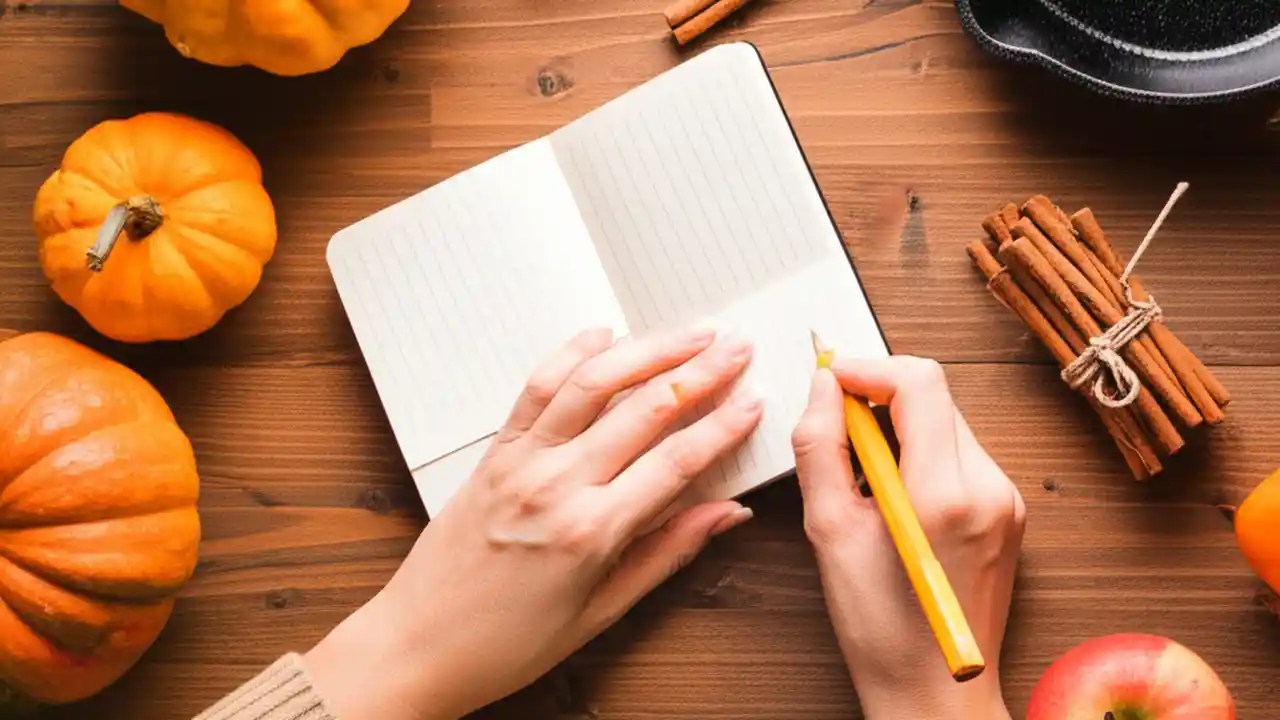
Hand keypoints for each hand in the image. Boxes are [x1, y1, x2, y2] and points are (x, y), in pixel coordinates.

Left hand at [306, 325, 761, 719]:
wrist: (416, 645)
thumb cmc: (504, 643)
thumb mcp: (600, 612)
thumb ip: (666, 553)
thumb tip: (724, 515)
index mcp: (590, 533)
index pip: (676, 461)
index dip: (723, 425)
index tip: (754, 399)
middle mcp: (555, 485)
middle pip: (643, 409)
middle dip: (699, 372)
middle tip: (736, 348)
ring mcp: (521, 461)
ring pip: (592, 383)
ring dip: (646, 349)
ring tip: (687, 332)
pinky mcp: (494, 452)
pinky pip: (536, 389)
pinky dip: (571, 354)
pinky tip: (602, 336)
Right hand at [792, 357, 1025, 718]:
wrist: (936, 692)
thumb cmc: (880, 628)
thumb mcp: (828, 532)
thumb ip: (820, 447)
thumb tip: (821, 388)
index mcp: (945, 495)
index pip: (920, 383)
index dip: (868, 368)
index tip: (830, 378)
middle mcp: (989, 488)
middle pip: (935, 396)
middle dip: (880, 395)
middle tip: (837, 430)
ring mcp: (1007, 499)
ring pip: (947, 422)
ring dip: (899, 427)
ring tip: (863, 477)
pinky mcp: (1009, 510)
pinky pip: (959, 454)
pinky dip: (920, 454)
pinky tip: (894, 497)